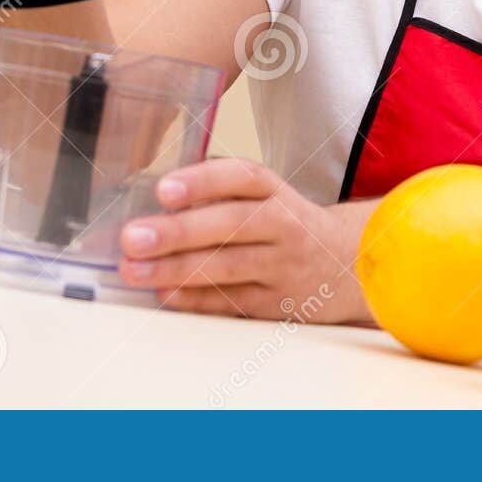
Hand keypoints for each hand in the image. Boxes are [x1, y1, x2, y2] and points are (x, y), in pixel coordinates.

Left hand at [118, 158, 373, 324]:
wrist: (348, 266)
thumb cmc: (289, 226)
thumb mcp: (268, 198)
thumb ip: (222, 195)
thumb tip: (157, 203)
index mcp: (277, 192)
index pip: (244, 178)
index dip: (204, 180)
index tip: (164, 189)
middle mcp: (284, 226)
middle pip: (233, 224)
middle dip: (178, 231)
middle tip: (133, 237)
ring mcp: (283, 267)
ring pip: (230, 266)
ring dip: (177, 268)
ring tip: (135, 270)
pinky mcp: (277, 303)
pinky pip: (232, 300)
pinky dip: (195, 298)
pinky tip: (164, 293)